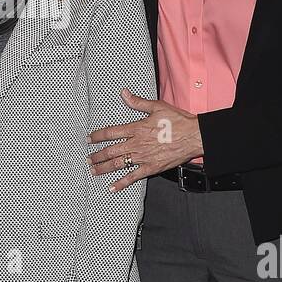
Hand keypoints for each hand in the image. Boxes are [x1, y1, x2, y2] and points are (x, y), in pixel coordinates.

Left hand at [88, 90, 202, 189]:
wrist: (194, 136)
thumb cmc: (177, 121)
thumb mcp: (157, 107)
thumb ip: (138, 102)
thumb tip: (124, 93)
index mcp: (136, 128)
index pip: (110, 132)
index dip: (97, 136)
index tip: (89, 139)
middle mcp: (137, 144)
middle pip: (110, 151)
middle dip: (96, 156)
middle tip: (87, 159)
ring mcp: (143, 157)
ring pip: (118, 164)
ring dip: (103, 168)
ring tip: (93, 171)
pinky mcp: (151, 168)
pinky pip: (133, 177)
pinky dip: (121, 183)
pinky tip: (111, 187)